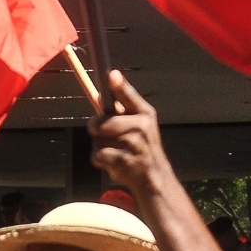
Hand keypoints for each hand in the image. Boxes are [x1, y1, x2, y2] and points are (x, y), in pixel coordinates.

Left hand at [89, 72, 171, 194]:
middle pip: (101, 122)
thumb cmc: (142, 147)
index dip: (118, 85)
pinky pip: (98, 155)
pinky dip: (100, 160)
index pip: (128, 96)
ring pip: (97, 139)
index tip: (110, 74)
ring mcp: (133, 144)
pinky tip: (114, 162)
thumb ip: (120, 109)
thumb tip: (100, 94)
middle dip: (96, 129)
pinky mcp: (123, 160)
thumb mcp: (139, 124)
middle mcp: (141, 126)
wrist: (154, 176)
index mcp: (145, 114)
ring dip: (100, 147)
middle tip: (106, 136)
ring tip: (116, 152)